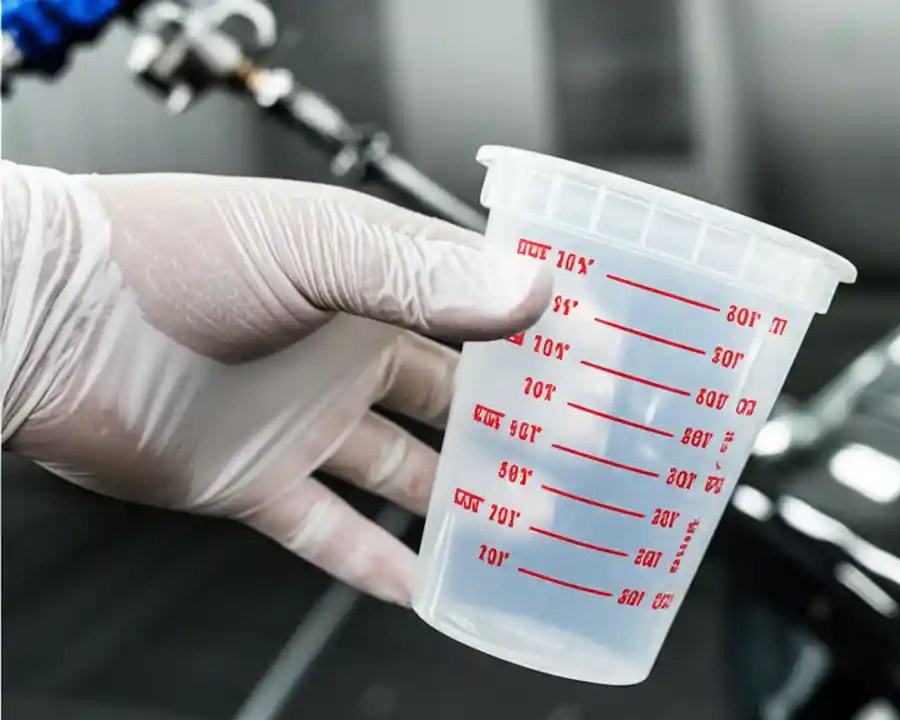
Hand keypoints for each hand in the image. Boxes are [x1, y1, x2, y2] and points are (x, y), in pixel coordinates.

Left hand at [1, 163, 550, 604]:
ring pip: (401, 467)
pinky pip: (328, 529)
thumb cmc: (168, 256)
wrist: (46, 323)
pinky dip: (373, 560)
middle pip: (450, 396)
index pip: (476, 306)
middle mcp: (342, 346)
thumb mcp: (313, 250)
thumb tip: (531, 293)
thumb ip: (421, 276)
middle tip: (578, 460)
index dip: (538, 339)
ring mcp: (302, 415)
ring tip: (524, 527)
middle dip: (512, 429)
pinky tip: (422, 586)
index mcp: (368, 277)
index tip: (600, 371)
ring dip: (458, 500)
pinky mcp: (254, 477)